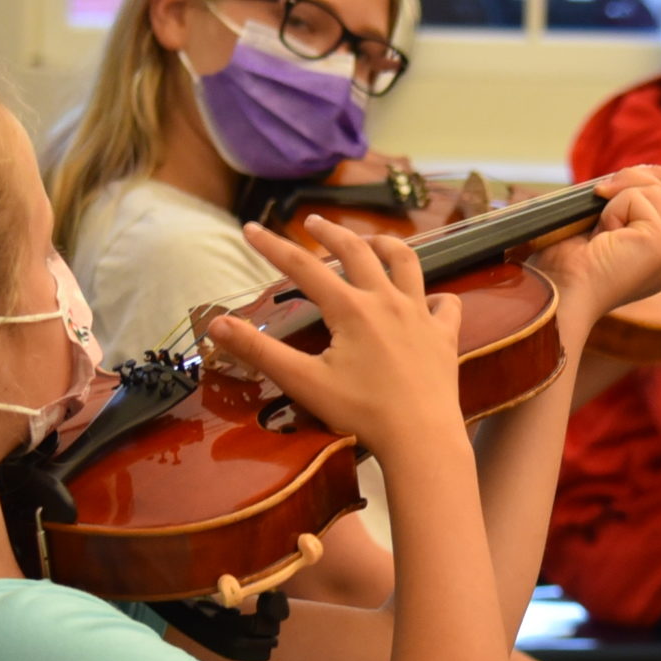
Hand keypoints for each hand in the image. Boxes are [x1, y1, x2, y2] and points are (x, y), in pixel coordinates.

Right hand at [209, 217, 465, 459]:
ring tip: (371, 240)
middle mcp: (387, 301)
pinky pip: (445, 304)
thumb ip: (259, 351)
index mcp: (351, 309)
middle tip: (313, 222)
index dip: (273, 247)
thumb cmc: (361, 412)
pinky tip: (429, 298)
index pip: (303, 267)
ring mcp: (421, 315)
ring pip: (406, 263)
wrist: (421, 438)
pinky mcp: (445, 335)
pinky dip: (435, 296)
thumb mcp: (303, 382)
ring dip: (386, 245)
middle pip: (357, 251)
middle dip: (331, 233)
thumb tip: (215, 324)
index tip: (252, 229)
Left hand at [529, 165, 660, 326]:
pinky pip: (642, 198)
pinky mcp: (659, 248)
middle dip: (637, 177)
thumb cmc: (560, 267)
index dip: (647, 181)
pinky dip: (615, 206)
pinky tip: (600, 234)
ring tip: (597, 226)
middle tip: (600, 193)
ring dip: (620, 195)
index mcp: (652, 258)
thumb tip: (631, 176)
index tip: (607, 189)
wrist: (552, 295)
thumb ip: (621, 205)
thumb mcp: (596, 226)